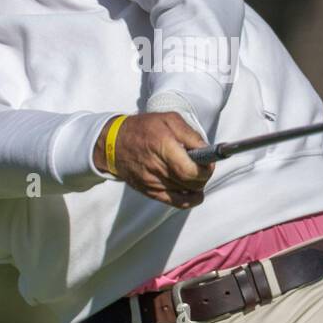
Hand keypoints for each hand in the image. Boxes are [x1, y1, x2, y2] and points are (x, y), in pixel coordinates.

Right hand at [94, 112, 212, 208]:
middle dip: (204, 176)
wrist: (113, 143)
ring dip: (196, 184)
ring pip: (186, 192)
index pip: (191, 170)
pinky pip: (177, 202)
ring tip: (193, 171)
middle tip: (204, 166)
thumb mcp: (169, 119)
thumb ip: (190, 134)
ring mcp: (153, 182)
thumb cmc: (143, 128)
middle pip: (191, 182)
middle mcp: (157, 167)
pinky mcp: (150, 192)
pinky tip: (194, 191)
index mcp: (163, 146)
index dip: (206, 169)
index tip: (209, 162)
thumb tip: (207, 150)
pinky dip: (190, 199)